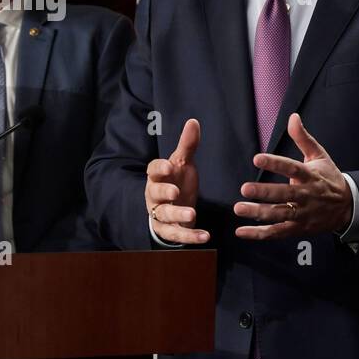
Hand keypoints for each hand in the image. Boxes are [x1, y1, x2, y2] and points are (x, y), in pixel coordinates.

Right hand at [145, 118, 208, 244]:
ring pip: (165, 215)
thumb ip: (188, 145)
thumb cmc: (176, 181)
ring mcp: (160, 214)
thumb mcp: (183, 163)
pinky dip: (190, 236)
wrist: (173, 207)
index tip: (169, 166)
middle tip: (176, 192)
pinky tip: (205, 237)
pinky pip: (176, 235)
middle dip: (165, 193)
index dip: (160, 168)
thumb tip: (193, 121)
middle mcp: (155, 195)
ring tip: (192, 215)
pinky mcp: (168, 230)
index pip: (154, 170)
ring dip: (178, 216)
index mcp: (158, 176)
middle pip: (156, 194)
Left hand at [233, 113, 352, 239]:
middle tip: (245, 189)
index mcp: (311, 176)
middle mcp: (306, 196)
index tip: (257, 158)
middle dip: (265, 192)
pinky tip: (241, 231)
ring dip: (259, 213)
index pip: (292, 168)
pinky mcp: (299, 228)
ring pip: (280, 214)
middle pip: (285, 194)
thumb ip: (303, 138)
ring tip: (240, 208)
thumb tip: (293, 117)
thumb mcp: (319, 156)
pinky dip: (259, 233)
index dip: (275, 163)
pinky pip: (277, 232)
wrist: (347, 207)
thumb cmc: (329, 179)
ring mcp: (303, 214)